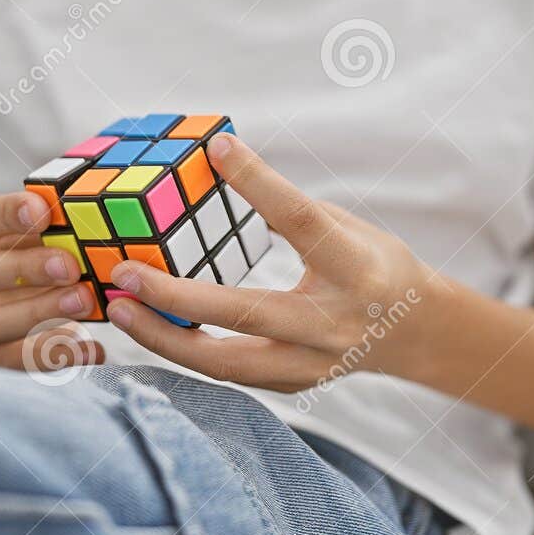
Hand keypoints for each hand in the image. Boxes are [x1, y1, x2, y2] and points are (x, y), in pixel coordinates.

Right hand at [0, 192, 104, 369]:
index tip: (43, 212)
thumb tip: (79, 220)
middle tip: (69, 266)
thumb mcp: (10, 232)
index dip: (7, 215)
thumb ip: (37, 227)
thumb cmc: (0, 254)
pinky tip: (90, 349)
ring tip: (84, 302)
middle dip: (26, 270)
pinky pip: (15, 359)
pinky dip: (55, 355)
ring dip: (40, 313)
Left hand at [105, 134, 441, 391]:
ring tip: (120, 309)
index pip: (302, 220)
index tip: (218, 149)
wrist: (413, 333)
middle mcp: (334, 322)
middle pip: (247, 313)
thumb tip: (221, 169)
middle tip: (125, 274)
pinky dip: (185, 351)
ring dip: (164, 337)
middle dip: (177, 296)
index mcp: (357, 268)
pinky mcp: (292, 385)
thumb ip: (289, 212)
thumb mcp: (347, 226)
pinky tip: (149, 328)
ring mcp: (312, 363)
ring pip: (226, 363)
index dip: (261, 183)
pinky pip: (227, 372)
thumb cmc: (372, 265)